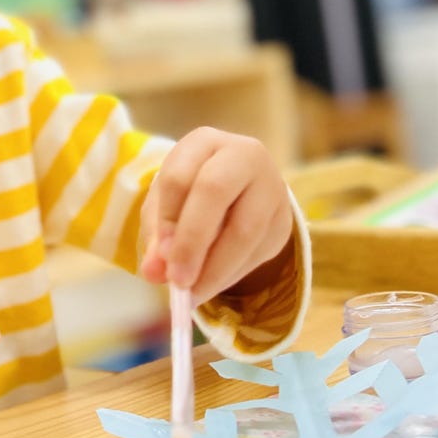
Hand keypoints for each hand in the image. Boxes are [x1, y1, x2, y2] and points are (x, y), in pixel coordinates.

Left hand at [139, 127, 293, 304]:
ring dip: (215, 270)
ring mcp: (271, 186)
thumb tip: (154, 273)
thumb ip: (156, 238)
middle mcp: (243, 154)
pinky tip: (212, 284)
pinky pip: (258, 253)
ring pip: (245, 230)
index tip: (161, 256)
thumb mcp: (166, 210)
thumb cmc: (192, 197)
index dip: (168, 219)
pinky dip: (231, 275)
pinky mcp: (283, 219)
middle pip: (215, 191)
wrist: (241, 194)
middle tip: (178, 282)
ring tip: (193, 294)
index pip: (180, 176)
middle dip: (193, 242)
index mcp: (205, 143)